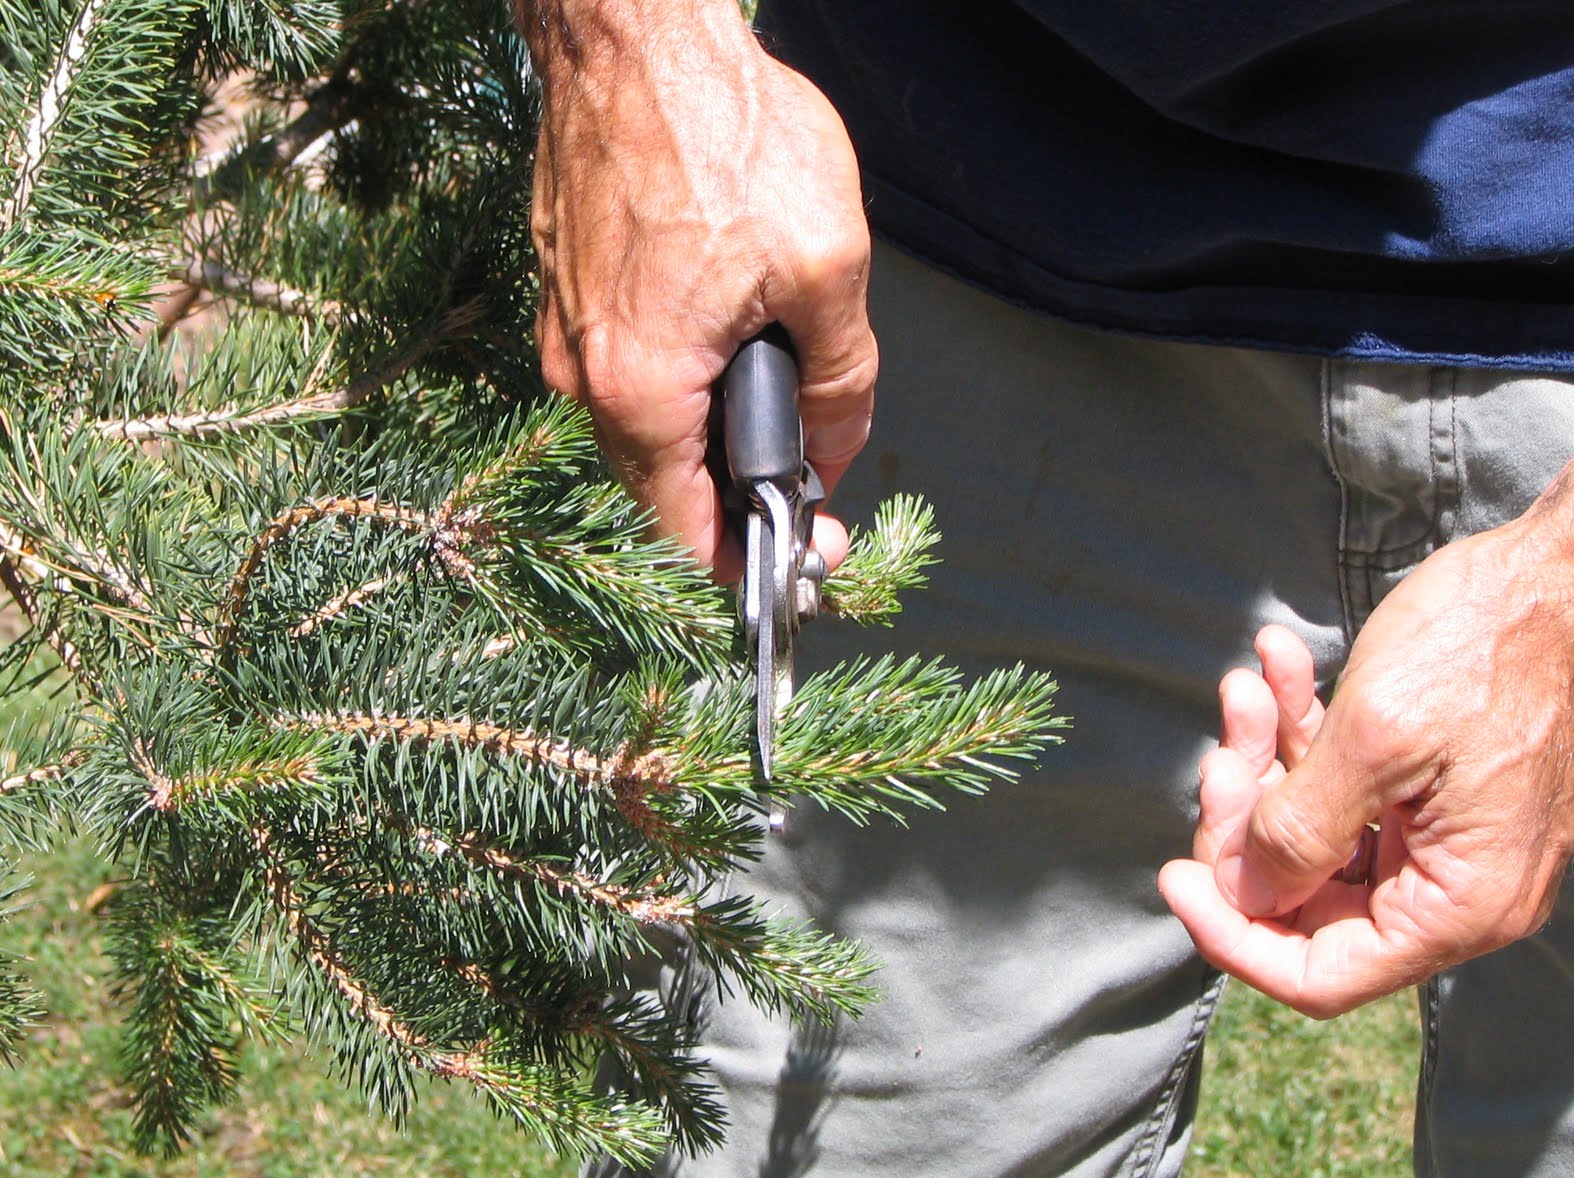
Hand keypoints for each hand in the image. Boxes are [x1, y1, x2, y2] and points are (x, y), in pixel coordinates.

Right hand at [524, 1, 873, 579]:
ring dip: (710, 432)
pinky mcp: (567, 286)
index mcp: (642, 388)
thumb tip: (837, 449)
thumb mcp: (827, 265)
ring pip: (645, 424)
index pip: (684, 529)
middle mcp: (582, 374)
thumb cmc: (722, 131)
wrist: (630, 31)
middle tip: (810, 488)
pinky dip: (680, 379)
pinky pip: (625, 367)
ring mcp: (565, 328)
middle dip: (737, 497)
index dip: (748, 563)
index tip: (801, 565)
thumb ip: (844, 380)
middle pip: (663, 484)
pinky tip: (730, 340)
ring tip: (780, 401)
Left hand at [1159, 505, 1573, 1017]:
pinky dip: (1303, 729)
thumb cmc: (1487, 644)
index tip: (1174, 875)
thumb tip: (1246, 897)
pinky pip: (1345, 783)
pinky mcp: (1430, 788)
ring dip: (1268, 760)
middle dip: (1247, 823)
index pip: (1321, 974)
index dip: (1234, 932)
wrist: (1560, 567)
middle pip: (1305, 897)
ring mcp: (1445, 836)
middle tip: (1218, 754)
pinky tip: (1275, 662)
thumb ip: (1300, 834)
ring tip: (1246, 685)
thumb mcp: (1375, 740)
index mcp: (1458, 904)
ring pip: (1315, 831)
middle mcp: (1456, 887)